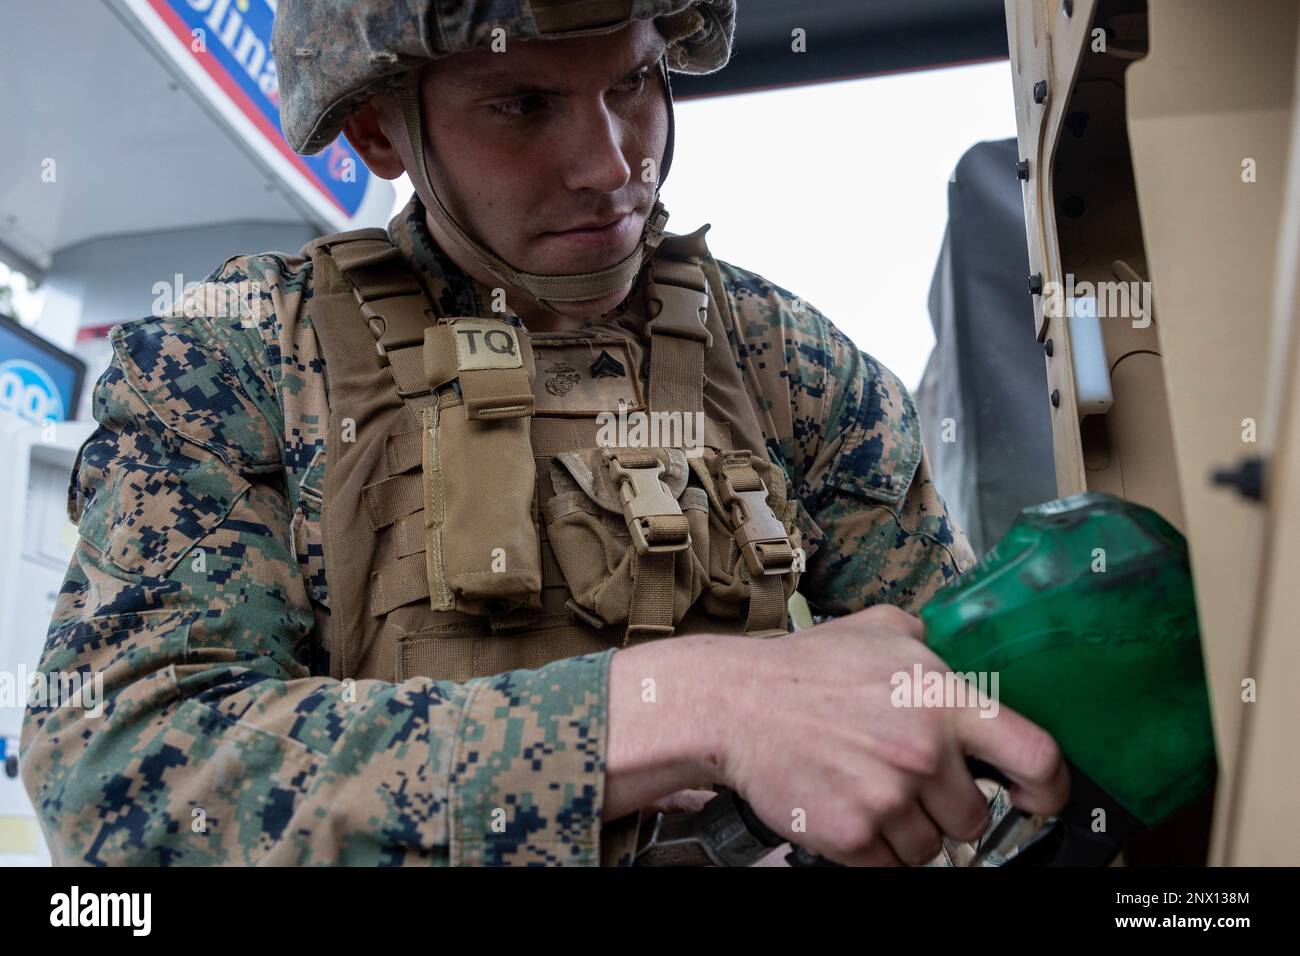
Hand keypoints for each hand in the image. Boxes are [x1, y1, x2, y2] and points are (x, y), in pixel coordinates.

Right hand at [715, 605, 1068, 865]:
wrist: (736, 705)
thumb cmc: (803, 669)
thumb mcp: (878, 629)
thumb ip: (930, 641)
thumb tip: (959, 648)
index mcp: (942, 699)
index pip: (1035, 756)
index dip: (1051, 788)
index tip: (1039, 797)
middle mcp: (923, 752)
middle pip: (975, 816)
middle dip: (948, 807)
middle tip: (910, 782)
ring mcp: (888, 798)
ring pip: (932, 847)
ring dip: (908, 829)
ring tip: (869, 789)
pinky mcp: (853, 835)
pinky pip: (890, 865)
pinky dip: (874, 848)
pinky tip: (849, 807)